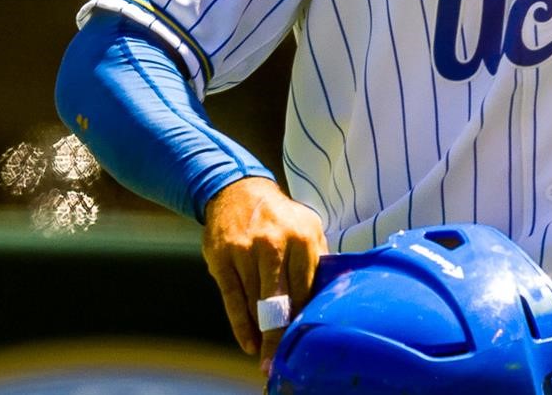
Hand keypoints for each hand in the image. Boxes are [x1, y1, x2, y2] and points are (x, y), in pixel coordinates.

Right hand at [201, 176, 327, 374]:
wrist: (239, 192)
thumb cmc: (281, 218)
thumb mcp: (308, 227)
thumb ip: (318, 259)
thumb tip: (329, 295)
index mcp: (302, 236)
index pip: (305, 286)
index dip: (304, 314)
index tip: (306, 338)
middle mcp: (273, 243)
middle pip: (279, 298)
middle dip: (280, 333)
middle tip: (281, 360)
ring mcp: (245, 250)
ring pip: (254, 301)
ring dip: (260, 332)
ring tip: (266, 354)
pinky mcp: (221, 258)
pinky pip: (231, 298)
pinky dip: (240, 324)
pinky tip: (248, 342)